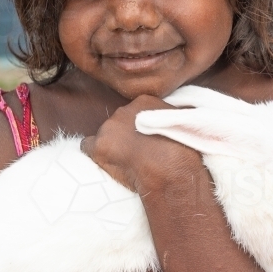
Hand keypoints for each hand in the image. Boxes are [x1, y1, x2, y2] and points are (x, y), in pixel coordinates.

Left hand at [81, 94, 200, 192]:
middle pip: (120, 121)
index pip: (137, 111)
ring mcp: (109, 127)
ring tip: (127, 161)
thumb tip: (179, 115)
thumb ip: (174, 116)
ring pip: (105, 134)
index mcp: (145, 102)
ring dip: (113, 145)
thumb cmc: (183, 150)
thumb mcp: (185, 123)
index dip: (141, 127)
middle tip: (138, 151)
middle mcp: (124, 110)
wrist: (170, 169)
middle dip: (126, 134)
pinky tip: (107, 164)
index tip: (148, 139)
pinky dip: (95, 155)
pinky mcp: (98, 146)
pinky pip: (88, 147)